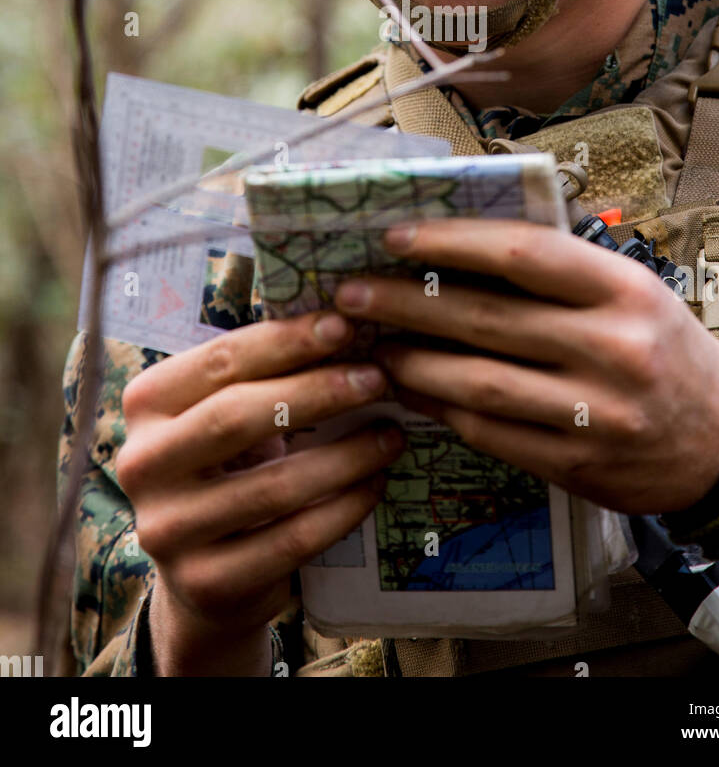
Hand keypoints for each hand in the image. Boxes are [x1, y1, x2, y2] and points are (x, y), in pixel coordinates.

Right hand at [117, 312, 404, 673]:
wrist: (205, 573)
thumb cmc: (229, 467)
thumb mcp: (228, 412)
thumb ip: (263, 373)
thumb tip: (342, 321)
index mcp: (145, 406)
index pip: (219, 361)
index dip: (285, 341)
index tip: (344, 325)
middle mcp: (141, 465)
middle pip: (238, 417)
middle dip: (318, 392)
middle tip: (378, 378)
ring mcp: (167, 530)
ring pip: (272, 485)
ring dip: (345, 455)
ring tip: (391, 434)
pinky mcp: (206, 583)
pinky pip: (291, 540)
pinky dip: (342, 509)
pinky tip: (374, 484)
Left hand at [333, 218, 718, 515]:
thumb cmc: (664, 349)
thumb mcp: (631, 291)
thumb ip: (559, 271)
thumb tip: (456, 246)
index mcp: (623, 288)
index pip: (522, 253)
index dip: (450, 243)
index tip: (394, 236)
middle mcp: (612, 347)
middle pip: (486, 319)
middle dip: (406, 304)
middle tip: (350, 295)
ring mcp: (596, 412)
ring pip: (479, 383)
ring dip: (412, 363)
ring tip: (368, 347)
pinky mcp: (579, 464)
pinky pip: (493, 434)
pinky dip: (442, 410)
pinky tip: (411, 393)